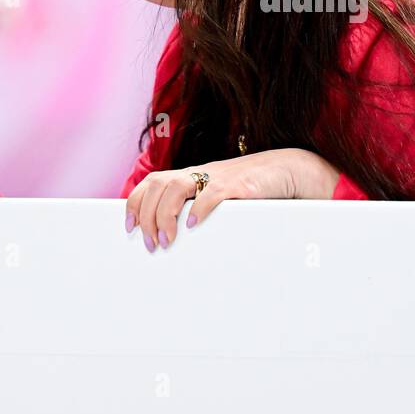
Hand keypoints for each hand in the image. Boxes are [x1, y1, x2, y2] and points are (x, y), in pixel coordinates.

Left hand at [125, 148, 338, 252]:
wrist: (284, 169)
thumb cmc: (250, 188)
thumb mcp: (216, 194)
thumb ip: (196, 205)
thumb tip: (174, 234)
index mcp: (191, 175)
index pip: (152, 182)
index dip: (136, 203)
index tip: (130, 228)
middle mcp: (199, 173)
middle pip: (158, 185)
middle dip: (148, 216)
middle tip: (152, 244)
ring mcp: (217, 177)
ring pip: (177, 187)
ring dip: (166, 215)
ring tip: (167, 240)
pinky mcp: (237, 185)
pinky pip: (212, 194)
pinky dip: (199, 209)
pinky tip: (193, 225)